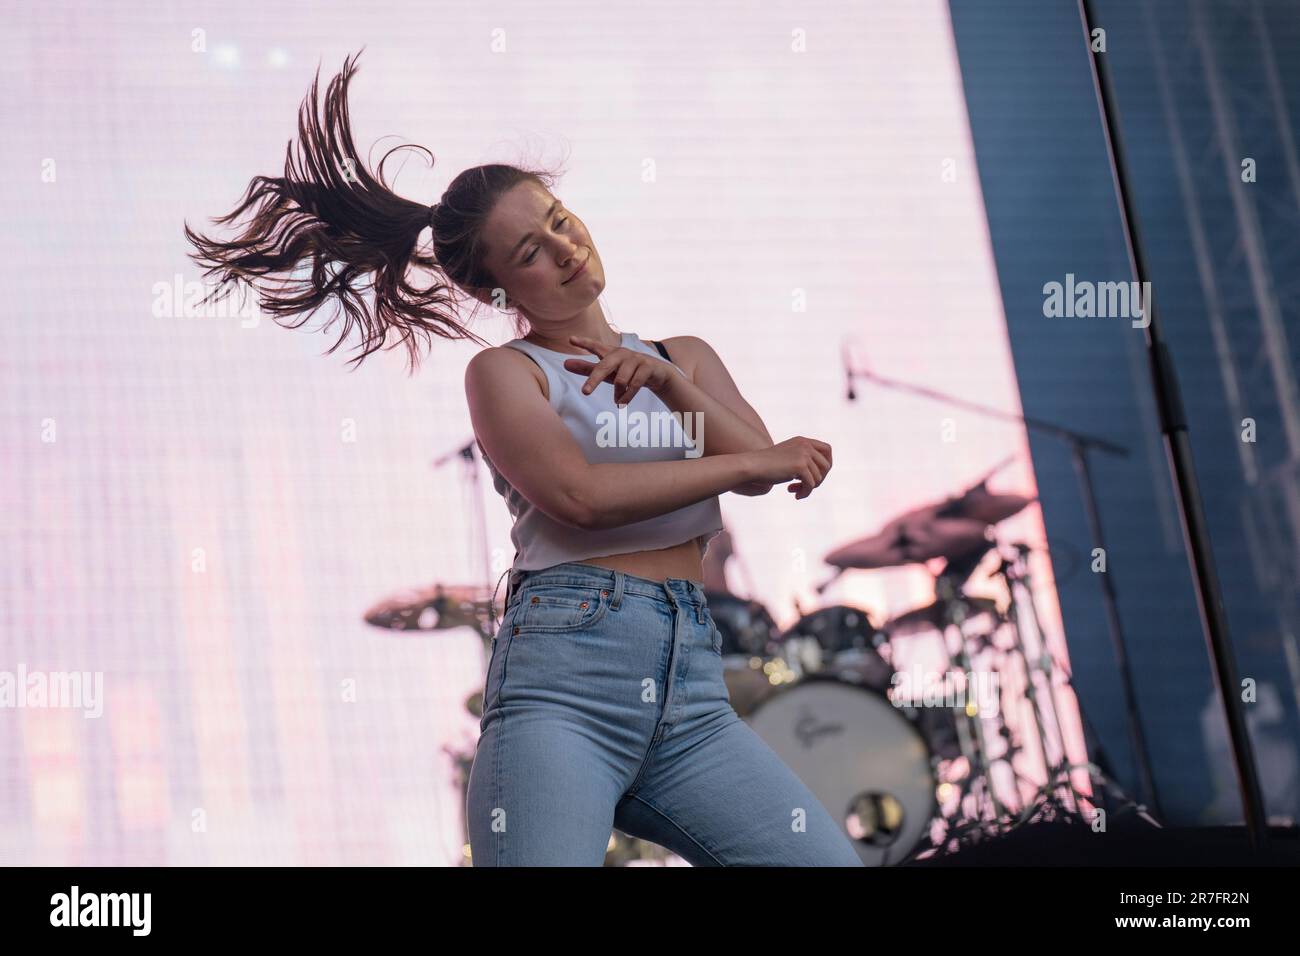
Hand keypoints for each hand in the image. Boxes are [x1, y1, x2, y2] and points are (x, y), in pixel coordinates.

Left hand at [562, 335, 679, 405]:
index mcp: (610, 353)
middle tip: (585, 392)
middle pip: (605, 366)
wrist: (657, 374)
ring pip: (621, 379)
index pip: (595, 346)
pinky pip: (635, 383)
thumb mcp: (607, 372)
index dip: (583, 342)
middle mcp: (621, 353)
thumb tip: (564, 364)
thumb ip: (586, 368)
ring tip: (617, 401)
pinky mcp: (647, 367)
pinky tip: (622, 403)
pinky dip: (627, 396)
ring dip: (618, 393)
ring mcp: (635, 359)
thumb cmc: (626, 372)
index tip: (570, 339)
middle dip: (594, 379)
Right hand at [747, 436, 832, 499]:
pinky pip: (811, 485)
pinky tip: (796, 496)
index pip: (827, 450)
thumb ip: (802, 461)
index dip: (826, 464)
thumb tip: (820, 475)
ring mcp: (803, 454)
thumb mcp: (787, 458)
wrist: (752, 466)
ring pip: (818, 478)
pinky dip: (805, 493)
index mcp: (803, 441)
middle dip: (819, 479)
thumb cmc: (767, 466)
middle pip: (826, 465)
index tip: (817, 476)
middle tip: (806, 487)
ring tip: (796, 491)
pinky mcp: (800, 466)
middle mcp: (805, 445)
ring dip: (809, 488)